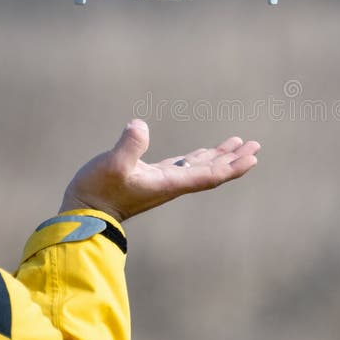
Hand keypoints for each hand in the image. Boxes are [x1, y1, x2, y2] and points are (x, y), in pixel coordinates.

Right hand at [59, 119, 260, 222]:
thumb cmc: (97, 191)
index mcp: (169, 182)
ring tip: (240, 143)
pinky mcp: (151, 177)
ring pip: (200, 167)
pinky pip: (184, 165)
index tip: (252, 157)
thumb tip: (139, 126)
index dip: (231, 166)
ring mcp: (163, 181)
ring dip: (220, 156)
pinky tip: (204, 152)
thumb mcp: (111, 166)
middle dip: (234, 158)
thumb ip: (128, 147)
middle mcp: (171, 184)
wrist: (83, 213)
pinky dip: (199, 157)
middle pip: (211, 170)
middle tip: (256, 145)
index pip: (209, 175)